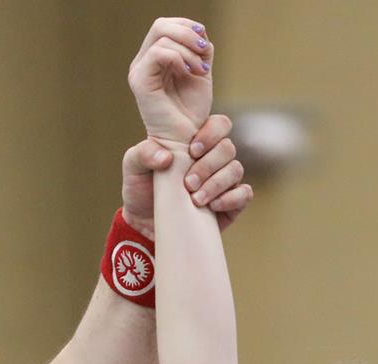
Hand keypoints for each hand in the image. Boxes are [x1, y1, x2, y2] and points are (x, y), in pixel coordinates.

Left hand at [121, 119, 252, 235]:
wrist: (144, 225)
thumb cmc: (140, 190)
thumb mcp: (133, 166)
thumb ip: (144, 153)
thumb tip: (167, 156)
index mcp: (195, 142)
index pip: (218, 125)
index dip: (211, 134)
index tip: (192, 151)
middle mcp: (212, 158)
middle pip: (228, 148)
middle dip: (208, 165)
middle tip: (188, 182)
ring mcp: (223, 180)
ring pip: (235, 170)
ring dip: (216, 184)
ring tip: (195, 199)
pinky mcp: (231, 203)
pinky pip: (244, 194)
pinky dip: (231, 198)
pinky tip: (212, 207)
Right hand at [127, 17, 213, 146]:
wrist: (185, 141)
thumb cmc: (191, 111)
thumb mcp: (200, 73)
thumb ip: (199, 51)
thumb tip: (200, 33)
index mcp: (153, 58)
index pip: (165, 26)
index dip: (188, 27)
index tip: (205, 47)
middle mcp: (143, 62)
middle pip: (161, 25)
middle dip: (187, 34)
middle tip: (203, 52)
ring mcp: (139, 71)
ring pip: (162, 37)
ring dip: (188, 50)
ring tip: (201, 70)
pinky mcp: (140, 82)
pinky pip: (158, 53)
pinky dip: (179, 58)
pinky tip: (190, 72)